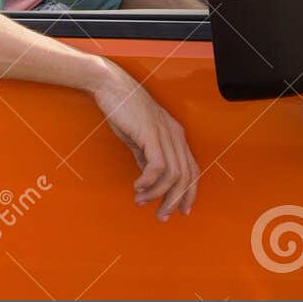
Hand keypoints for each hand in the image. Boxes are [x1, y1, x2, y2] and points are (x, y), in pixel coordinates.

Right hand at [89, 63, 198, 220]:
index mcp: (176, 136)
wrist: (110, 85)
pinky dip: (149, 181)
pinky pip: (158, 166)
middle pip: (185, 177)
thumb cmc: (122, 108)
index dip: (189, 193)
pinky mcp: (151, 133)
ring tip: (141, 201)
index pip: (192, 171)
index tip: (180, 211)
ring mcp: (165, 134)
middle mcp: (176, 136)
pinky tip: (138, 186)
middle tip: (161, 216)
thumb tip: (149, 177)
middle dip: (174, 201)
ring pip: (173, 175)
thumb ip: (145, 155)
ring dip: (157, 194)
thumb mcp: (137, 136)